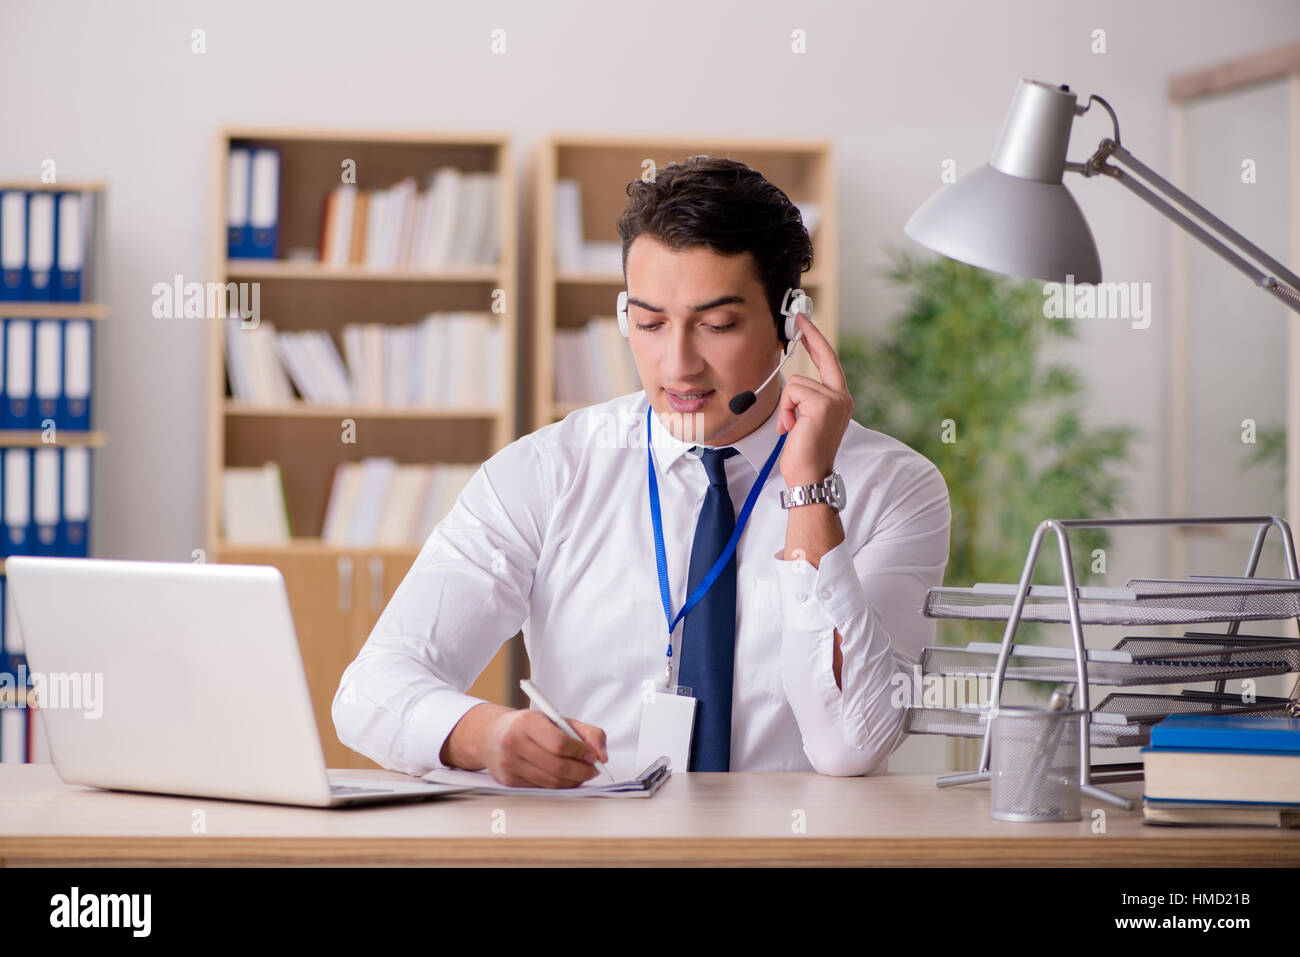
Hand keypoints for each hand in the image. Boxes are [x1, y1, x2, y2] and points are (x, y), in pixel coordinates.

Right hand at [481, 708, 608, 787]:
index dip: (581, 752)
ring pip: (551, 782)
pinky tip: (565, 778)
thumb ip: (586, 732)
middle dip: (582, 771)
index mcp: (526, 723)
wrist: (491, 735)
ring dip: (573, 781)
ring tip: (582, 774)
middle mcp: (513, 743)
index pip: (560, 743)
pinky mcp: (508, 781)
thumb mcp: (556, 719)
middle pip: (557, 767)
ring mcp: (509, 764)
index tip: (594, 756)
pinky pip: (542, 787)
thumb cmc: (529, 726)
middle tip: (594, 770)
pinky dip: (559, 785)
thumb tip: (602, 756)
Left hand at [776, 311, 853, 485]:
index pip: (829, 362)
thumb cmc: (804, 453)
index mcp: (840, 400)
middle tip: (798, 317)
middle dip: (810, 335)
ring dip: (787, 406)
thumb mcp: (807, 421)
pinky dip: (786, 410)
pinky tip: (792, 428)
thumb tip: (794, 387)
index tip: (805, 323)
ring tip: (792, 427)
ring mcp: (835, 400)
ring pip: (797, 382)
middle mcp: (842, 397)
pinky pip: (792, 393)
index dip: (817, 341)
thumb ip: (807, 401)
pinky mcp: (822, 404)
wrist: (809, 475)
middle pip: (822, 357)